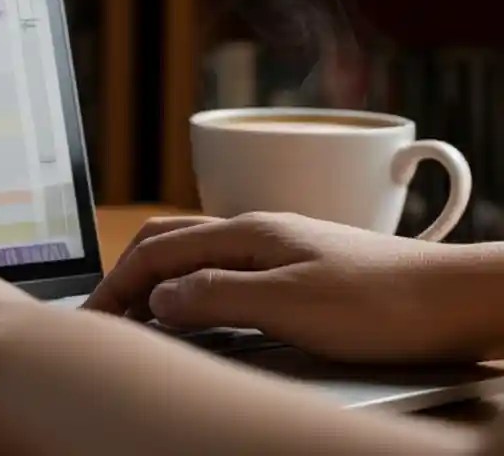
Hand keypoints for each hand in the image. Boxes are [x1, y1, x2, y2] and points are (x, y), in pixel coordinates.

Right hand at [85, 212, 501, 362]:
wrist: (455, 300)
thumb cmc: (382, 302)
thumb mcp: (288, 305)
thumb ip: (215, 296)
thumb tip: (157, 298)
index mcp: (247, 232)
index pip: (156, 250)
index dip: (116, 283)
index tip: (92, 316)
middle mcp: (257, 232)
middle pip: (168, 241)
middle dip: (127, 273)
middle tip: (104, 312)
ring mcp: (278, 248)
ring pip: (196, 254)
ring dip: (157, 279)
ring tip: (138, 313)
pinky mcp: (298, 270)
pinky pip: (224, 271)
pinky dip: (191, 288)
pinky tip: (199, 311)